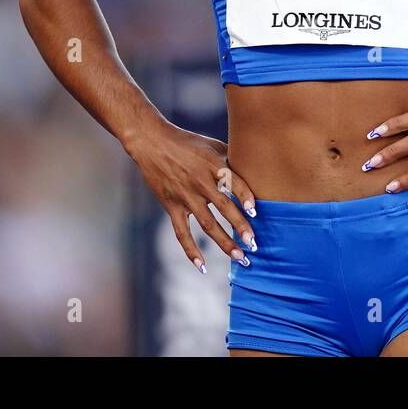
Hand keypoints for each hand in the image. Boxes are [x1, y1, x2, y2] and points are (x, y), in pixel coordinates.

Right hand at [123, 120, 258, 272]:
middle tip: (255, 244)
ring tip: (240, 257)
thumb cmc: (186, 142)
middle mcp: (200, 181)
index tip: (255, 212)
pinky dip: (191, 250)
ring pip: (207, 224)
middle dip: (241, 227)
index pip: (233, 182)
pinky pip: (182, 232)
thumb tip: (253, 170)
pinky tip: (202, 266)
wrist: (151, 142)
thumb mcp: (211, 144)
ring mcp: (185, 196)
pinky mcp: (171, 206)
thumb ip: (231, 159)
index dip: (245, 196)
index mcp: (212, 164)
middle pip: (224, 207)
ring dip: (225, 242)